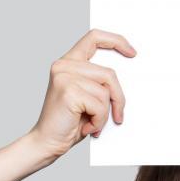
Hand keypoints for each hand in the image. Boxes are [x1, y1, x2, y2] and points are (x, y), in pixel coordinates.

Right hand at [28, 28, 136, 157]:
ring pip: (105, 91)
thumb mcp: (87, 97)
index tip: (132, 53)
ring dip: (105, 113)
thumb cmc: (69, 122)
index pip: (94, 38)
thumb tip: (127, 79)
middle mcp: (64, 66)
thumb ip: (99, 83)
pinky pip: (100, 105)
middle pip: (109, 73)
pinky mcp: (68, 91)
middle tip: (118, 115)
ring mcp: (64, 77)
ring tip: (94, 124)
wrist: (47, 142)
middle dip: (118, 98)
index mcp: (68, 63)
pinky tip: (88, 127)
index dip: (116, 41)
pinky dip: (99, 120)